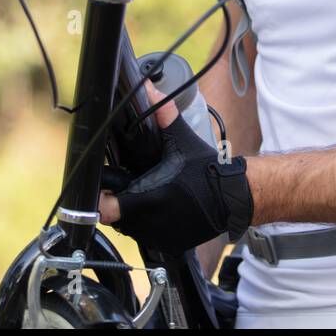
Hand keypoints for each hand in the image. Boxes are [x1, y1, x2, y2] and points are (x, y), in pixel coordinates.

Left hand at [98, 84, 252, 254]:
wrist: (235, 198)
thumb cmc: (208, 172)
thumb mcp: (182, 141)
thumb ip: (163, 115)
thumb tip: (150, 90)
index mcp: (151, 198)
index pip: (106, 209)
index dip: (100, 199)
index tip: (103, 188)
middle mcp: (153, 223)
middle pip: (116, 217)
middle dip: (117, 201)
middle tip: (125, 185)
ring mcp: (161, 238)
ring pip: (131, 228)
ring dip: (132, 214)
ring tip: (143, 195)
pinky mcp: (170, 246)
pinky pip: (148, 237)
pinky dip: (148, 224)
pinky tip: (159, 208)